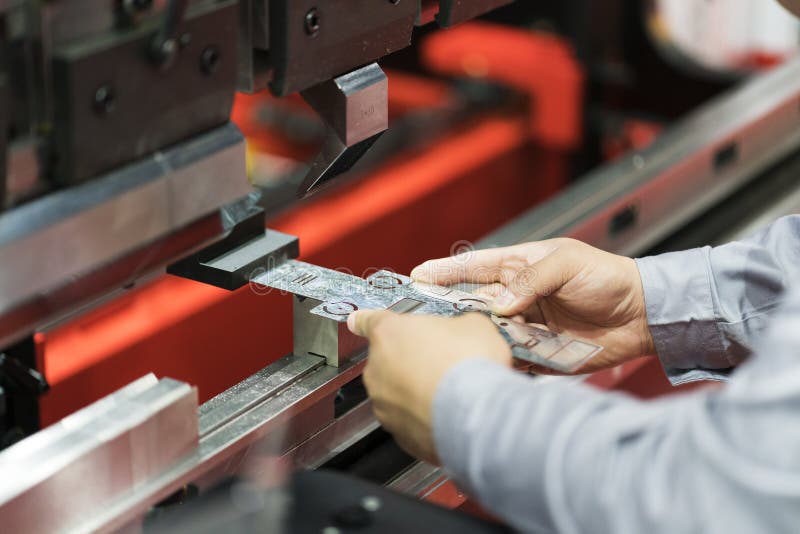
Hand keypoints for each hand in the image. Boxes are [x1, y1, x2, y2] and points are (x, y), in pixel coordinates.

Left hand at [347, 311, 510, 463]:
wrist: (477, 415)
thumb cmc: (470, 364)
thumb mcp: (471, 325)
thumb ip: (451, 327)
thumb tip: (459, 334)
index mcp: (389, 333)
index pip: (369, 321)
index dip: (365, 320)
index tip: (357, 321)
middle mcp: (377, 369)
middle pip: (388, 360)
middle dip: (410, 360)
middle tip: (442, 361)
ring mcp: (384, 405)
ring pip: (397, 393)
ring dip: (416, 391)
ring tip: (449, 391)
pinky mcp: (399, 435)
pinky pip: (409, 420)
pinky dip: (424, 417)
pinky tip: (448, 413)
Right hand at [411, 238, 654, 372]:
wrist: (642, 316)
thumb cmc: (608, 278)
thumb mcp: (566, 264)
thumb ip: (530, 280)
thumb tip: (500, 305)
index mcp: (520, 266)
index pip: (474, 267)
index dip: (445, 271)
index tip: (417, 275)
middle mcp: (518, 296)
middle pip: (473, 303)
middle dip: (449, 309)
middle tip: (423, 316)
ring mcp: (526, 326)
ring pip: (487, 333)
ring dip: (473, 338)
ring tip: (450, 343)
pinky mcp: (538, 353)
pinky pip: (510, 357)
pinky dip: (497, 361)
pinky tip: (483, 364)